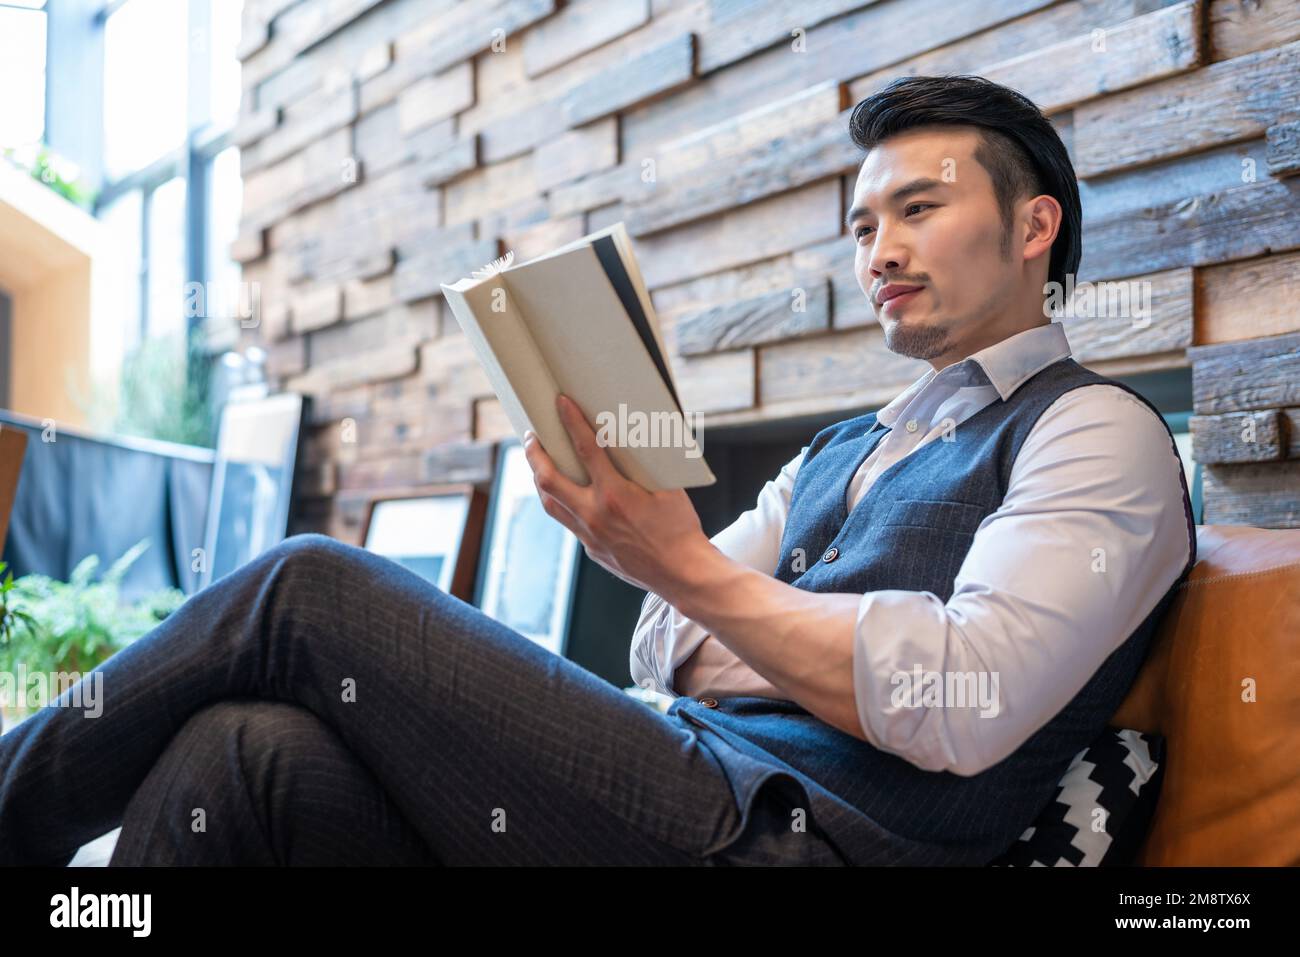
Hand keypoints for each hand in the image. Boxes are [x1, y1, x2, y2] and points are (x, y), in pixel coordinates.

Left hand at [520, 393, 713, 596]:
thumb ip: (646, 465)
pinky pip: (569, 522)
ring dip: (540, 481)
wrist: (683, 574)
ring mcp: (590, 536)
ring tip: (538, 464)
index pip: (586, 449)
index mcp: (615, 495)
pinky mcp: (592, 550)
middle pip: (549, 479)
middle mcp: (595, 515)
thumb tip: (633, 438)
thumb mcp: (668, 488)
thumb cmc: (681, 529)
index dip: (572, 421)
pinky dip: (563, 503)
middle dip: (534, 454)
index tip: (561, 403)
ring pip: (551, 504)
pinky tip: (566, 494)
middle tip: (530, 437)